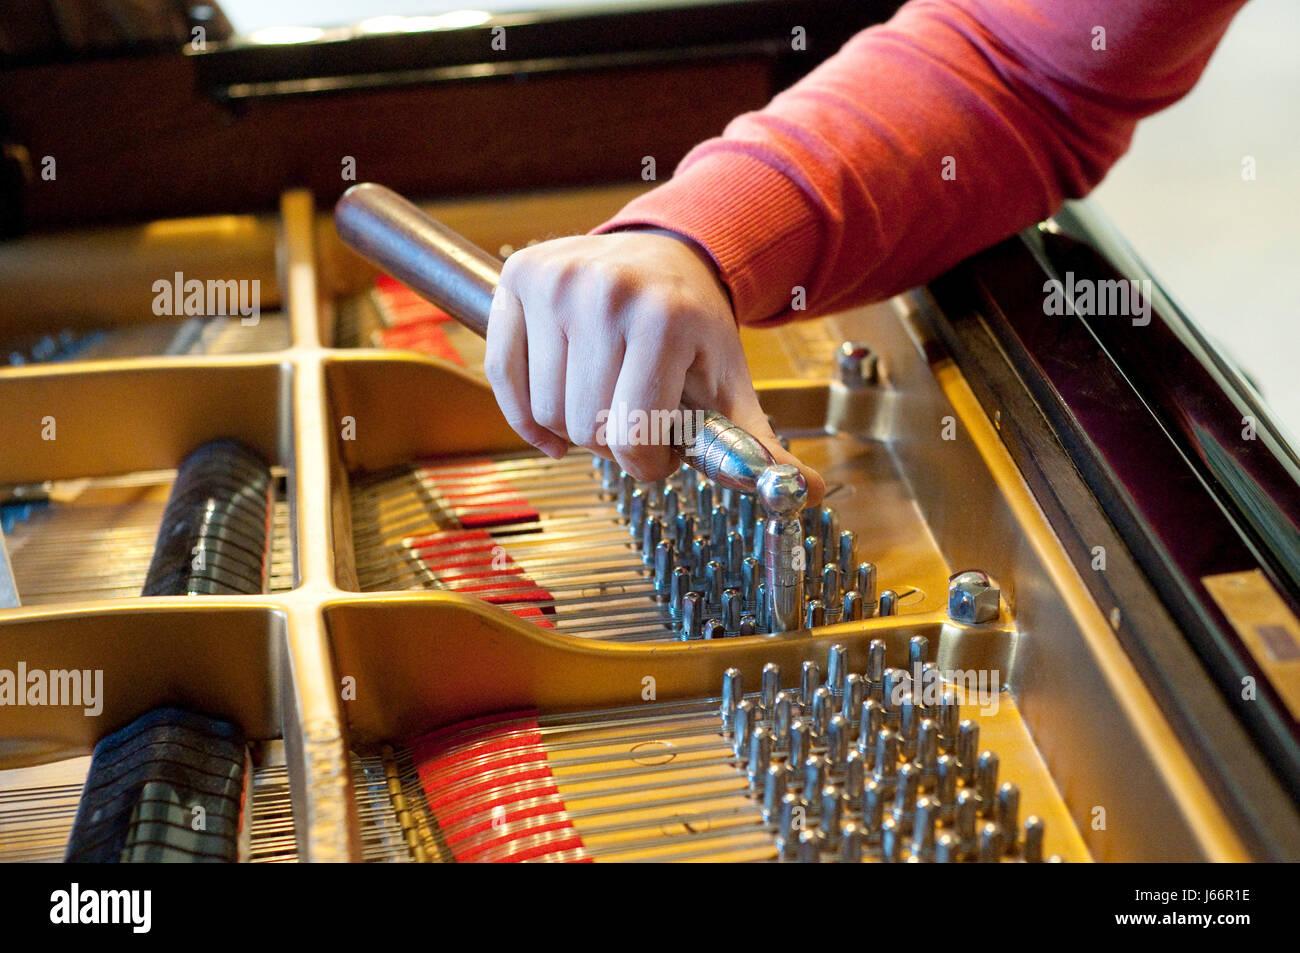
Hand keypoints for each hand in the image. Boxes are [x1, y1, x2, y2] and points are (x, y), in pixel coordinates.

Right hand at [484, 228, 824, 504]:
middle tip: (636, 420)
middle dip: (613, 443)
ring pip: (546, 410)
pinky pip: (504, 377)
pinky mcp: (520, 280)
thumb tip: (802, 491)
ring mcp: (556, 283)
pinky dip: (525, 414)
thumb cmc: (693, 323)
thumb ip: (755, 443)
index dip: (649, 463)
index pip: (632, 437)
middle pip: (586, 426)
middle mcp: (605, 293)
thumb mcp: (728, 380)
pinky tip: (553, 423)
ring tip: (606, 400)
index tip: (662, 451)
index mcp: (664, 319)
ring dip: (573, 427)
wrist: (662, 251)